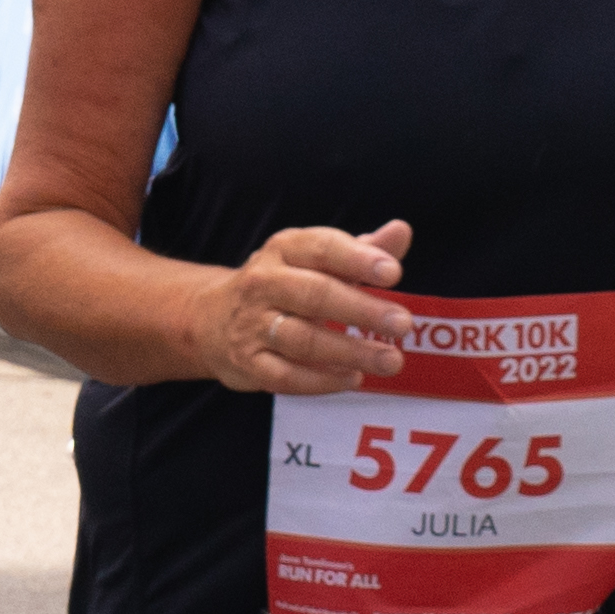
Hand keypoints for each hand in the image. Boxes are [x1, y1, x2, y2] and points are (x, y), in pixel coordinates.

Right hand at [198, 219, 415, 395]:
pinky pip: (286, 376)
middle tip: (403, 324)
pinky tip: (352, 379)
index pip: (322, 248)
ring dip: (350, 352)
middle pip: (315, 295)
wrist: (211, 318)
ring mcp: (253, 324)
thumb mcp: (315, 259)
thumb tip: (402, 231)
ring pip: (303, 339)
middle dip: (362, 310)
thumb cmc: (282, 284)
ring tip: (389, 360)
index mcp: (284, 250)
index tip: (393, 273)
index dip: (358, 259)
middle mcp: (264, 283)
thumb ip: (362, 250)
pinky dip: (321, 381)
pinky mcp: (248, 362)